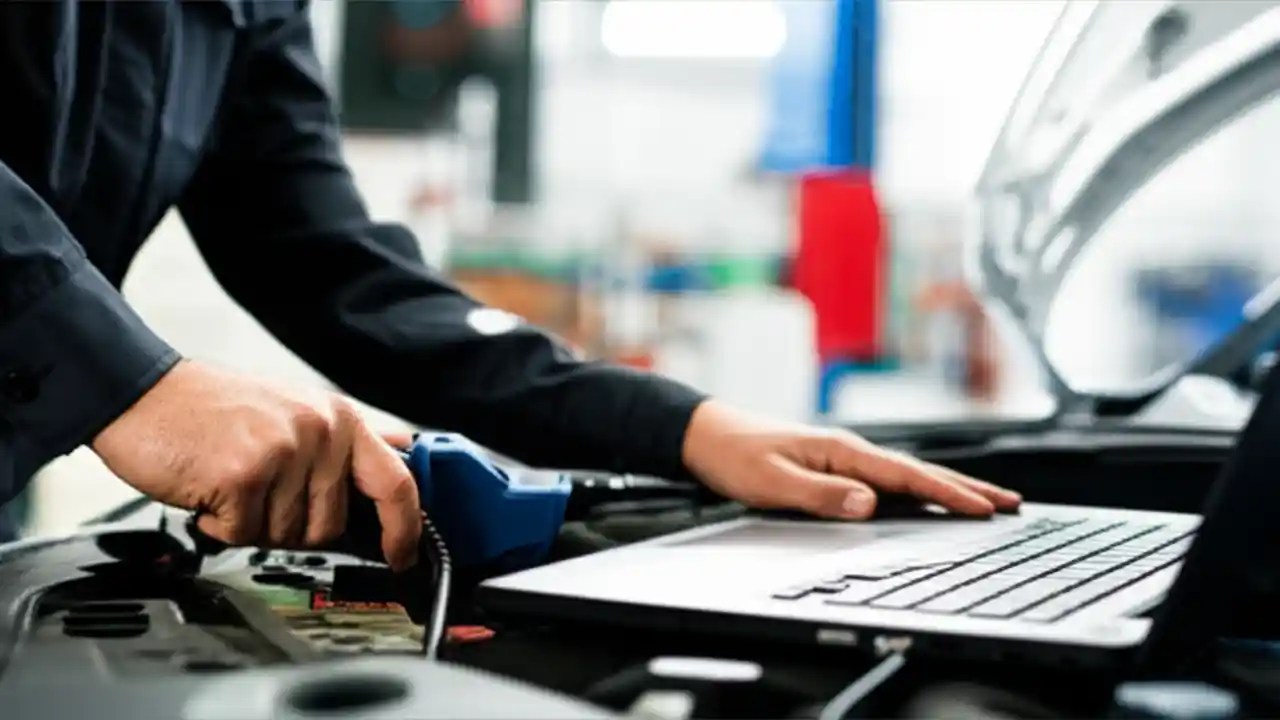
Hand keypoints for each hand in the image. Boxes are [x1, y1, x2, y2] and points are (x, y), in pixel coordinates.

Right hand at [92, 360, 420, 569]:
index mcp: (339, 418)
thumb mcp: (296, 410)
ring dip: (253, 523)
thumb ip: (346, 441)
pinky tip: (209, 491)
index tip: (402, 556)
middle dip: (291, 525)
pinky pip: (244, 535)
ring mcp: (284, 453)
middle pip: (330, 526)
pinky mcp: (244, 476)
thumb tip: (402, 456)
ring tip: (232, 482)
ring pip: (286, 536)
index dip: (404, 528)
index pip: (396, 482)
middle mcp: (320, 432)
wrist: (144, 394)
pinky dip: (220, 525)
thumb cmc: (215, 409)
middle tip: (259, 492)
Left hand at [682, 400, 1020, 519]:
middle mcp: (850, 451)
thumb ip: (821, 495)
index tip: (983, 508)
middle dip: (966, 489)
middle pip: (919, 473)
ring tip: (987, 503)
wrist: (706, 435)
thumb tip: (869, 505)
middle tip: (1012, 504)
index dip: (947, 494)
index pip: (906, 476)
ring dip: (948, 490)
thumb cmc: (735, 456)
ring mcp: (845, 459)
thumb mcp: (772, 483)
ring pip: (908, 477)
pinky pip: (888, 483)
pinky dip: (917, 492)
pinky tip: (931, 504)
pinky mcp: (835, 468)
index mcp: (842, 450)